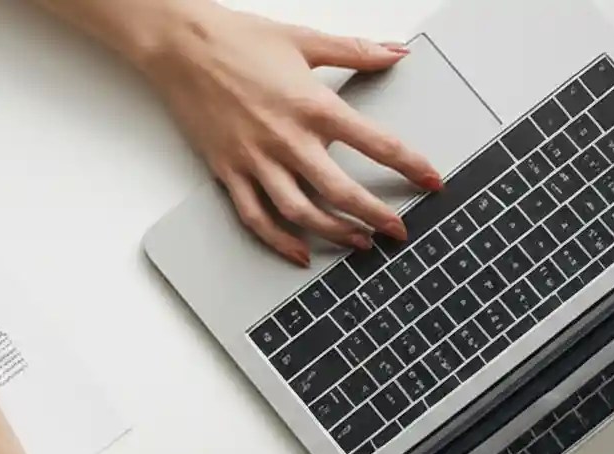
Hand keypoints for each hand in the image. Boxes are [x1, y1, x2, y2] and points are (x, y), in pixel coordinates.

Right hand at [137, 5, 442, 265]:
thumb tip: (396, 53)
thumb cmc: (237, 40)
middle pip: (341, 191)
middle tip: (398, 230)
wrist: (182, 47)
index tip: (432, 181)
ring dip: (334, 233)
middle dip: (376, 215)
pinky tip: (299, 251)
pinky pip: (256, 217)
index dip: (410, 165)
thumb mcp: (305, 40)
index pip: (375, 143)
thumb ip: (356, 51)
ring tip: (358, 242)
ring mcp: (255, 160)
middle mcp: (286, 139)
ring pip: (301, 212)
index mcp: (312, 105)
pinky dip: (279, 241)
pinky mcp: (229, 172)